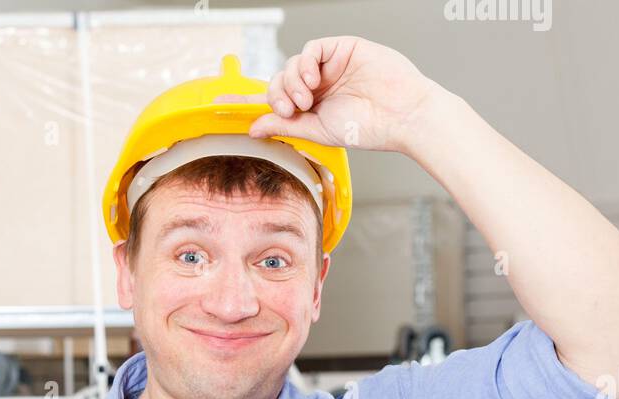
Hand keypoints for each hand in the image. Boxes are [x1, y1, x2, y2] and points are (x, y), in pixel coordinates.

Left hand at [215, 36, 437, 153]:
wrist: (400, 116)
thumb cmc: (368, 126)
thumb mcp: (318, 130)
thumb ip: (286, 126)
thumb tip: (253, 127)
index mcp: (311, 106)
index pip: (273, 100)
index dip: (247, 101)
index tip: (217, 106)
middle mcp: (317, 85)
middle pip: (278, 81)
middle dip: (276, 95)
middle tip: (290, 109)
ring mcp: (328, 66)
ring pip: (291, 64)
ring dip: (290, 82)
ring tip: (305, 100)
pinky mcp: (340, 48)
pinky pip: (310, 49)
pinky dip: (304, 64)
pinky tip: (311, 81)